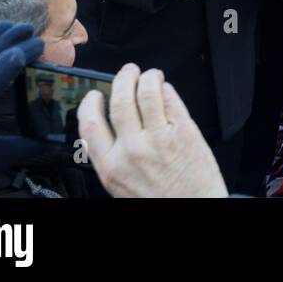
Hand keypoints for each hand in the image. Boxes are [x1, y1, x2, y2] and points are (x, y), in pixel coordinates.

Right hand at [77, 64, 226, 197]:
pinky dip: (166, 89)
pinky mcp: (185, 132)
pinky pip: (172, 99)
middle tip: (128, 71)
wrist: (193, 210)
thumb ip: (112, 155)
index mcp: (111, 167)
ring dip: (147, 77)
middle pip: (120, 100)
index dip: (90, 103)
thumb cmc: (158, 199)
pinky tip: (166, 89)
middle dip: (123, 78)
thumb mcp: (121, 185)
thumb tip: (107, 122)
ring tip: (150, 75)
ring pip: (147, 92)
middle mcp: (132, 151)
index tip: (95, 94)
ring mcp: (160, 140)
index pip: (89, 124)